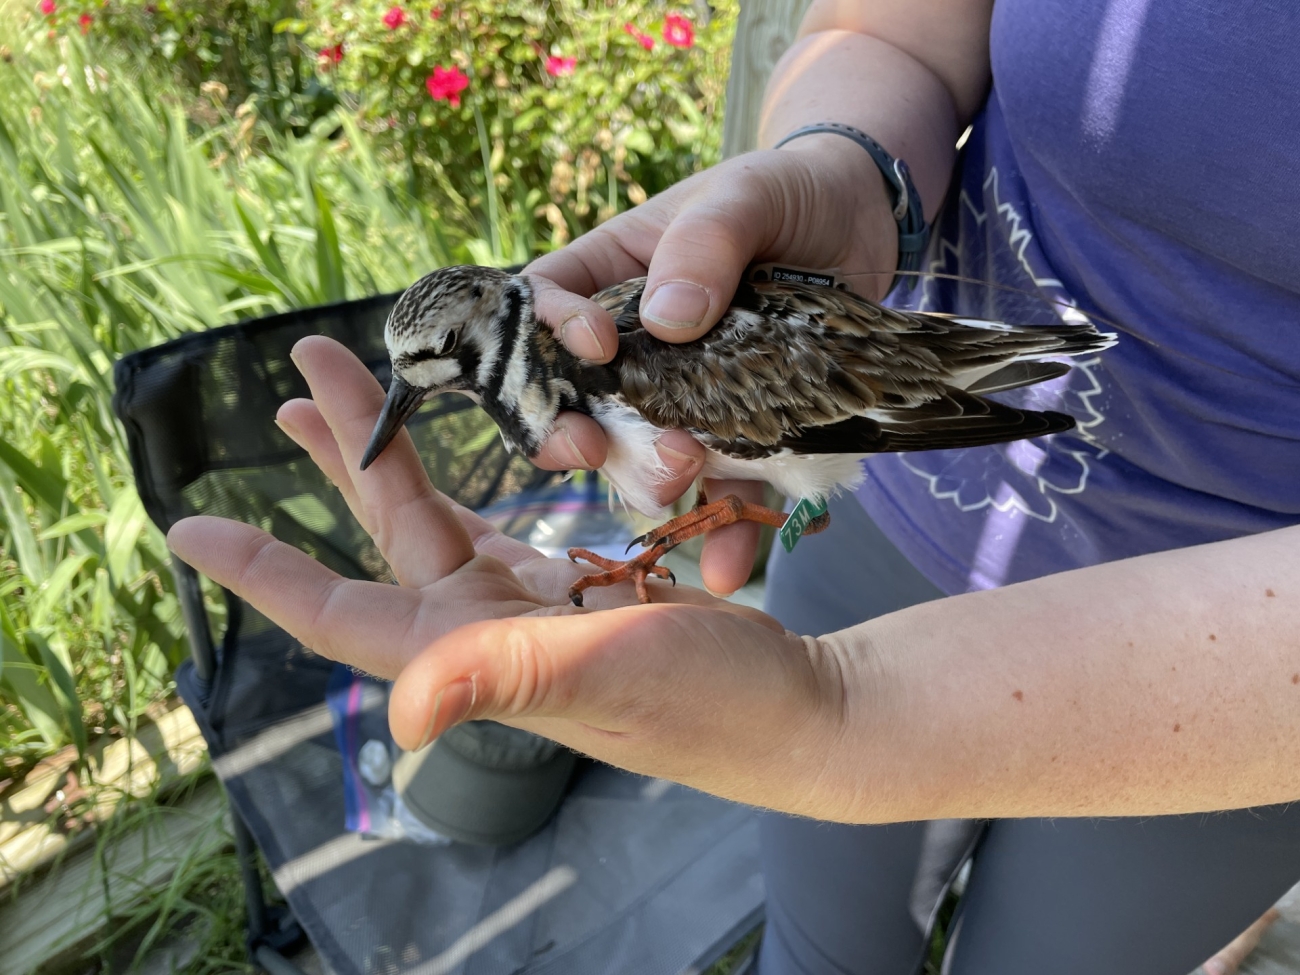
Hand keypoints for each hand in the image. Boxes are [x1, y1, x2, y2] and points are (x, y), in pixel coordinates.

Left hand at [166, 336, 851, 813]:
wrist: (786, 704)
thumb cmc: (702, 702)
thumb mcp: (604, 676)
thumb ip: (504, 676)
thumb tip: (405, 710)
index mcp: (467, 653)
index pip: (339, 613)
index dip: (264, 570)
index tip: (192, 526)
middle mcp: (481, 631)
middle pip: (386, 533)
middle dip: (344, 452)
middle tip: (300, 376)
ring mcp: (524, 607)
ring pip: (438, 516)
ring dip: (398, 451)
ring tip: (359, 383)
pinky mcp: (569, 589)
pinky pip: (500, 521)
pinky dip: (474, 472)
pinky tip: (460, 437)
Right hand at [524, 140, 896, 595]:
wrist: (861, 224)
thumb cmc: (786, 192)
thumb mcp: (745, 195)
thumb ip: (705, 242)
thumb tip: (667, 317)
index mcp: (608, 276)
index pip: (540, 311)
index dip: (545, 339)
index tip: (596, 348)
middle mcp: (632, 346)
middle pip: (576, 402)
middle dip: (580, 435)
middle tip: (598, 450)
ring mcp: (683, 395)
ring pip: (639, 456)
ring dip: (649, 481)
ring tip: (685, 477)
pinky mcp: (739, 431)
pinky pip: (722, 486)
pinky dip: (724, 528)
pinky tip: (731, 564)